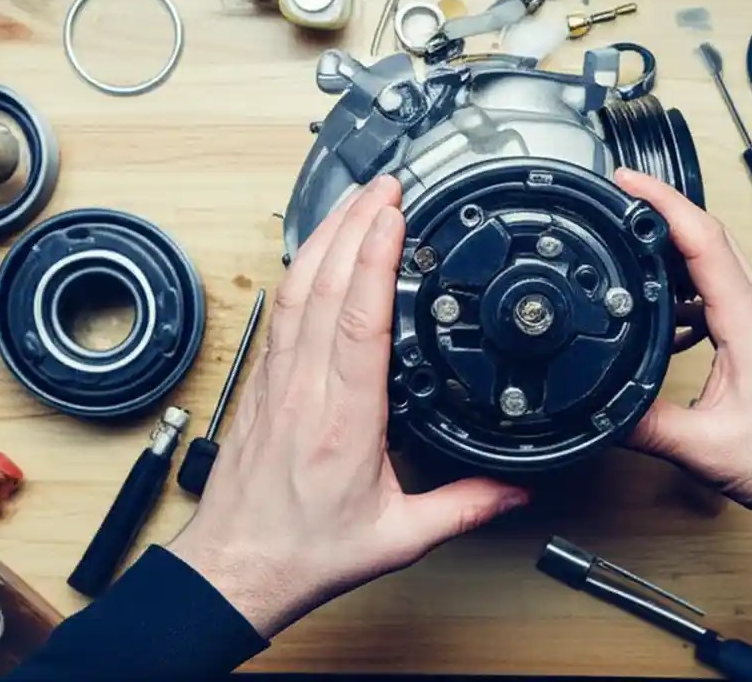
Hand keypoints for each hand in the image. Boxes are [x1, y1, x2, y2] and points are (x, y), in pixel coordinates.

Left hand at [168, 177, 528, 636]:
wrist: (234, 568)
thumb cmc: (302, 551)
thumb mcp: (398, 537)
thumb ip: (464, 507)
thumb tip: (517, 488)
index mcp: (342, 422)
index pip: (359, 321)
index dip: (375, 259)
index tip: (395, 214)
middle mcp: (304, 390)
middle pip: (323, 286)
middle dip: (354, 224)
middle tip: (384, 185)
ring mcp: (276, 381)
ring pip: (297, 290)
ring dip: (325, 237)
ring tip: (354, 200)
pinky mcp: (261, 383)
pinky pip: (283, 311)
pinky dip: (303, 269)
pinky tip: (317, 252)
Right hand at [615, 169, 751, 599]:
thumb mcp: (702, 446)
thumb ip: (643, 426)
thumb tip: (597, 412)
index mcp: (748, 320)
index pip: (702, 239)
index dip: (661, 202)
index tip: (625, 182)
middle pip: (707, 237)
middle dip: (659, 210)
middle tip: (614, 199)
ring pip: (714, 262)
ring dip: (672, 249)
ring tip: (628, 247)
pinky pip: (720, 290)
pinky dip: (685, 286)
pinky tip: (663, 312)